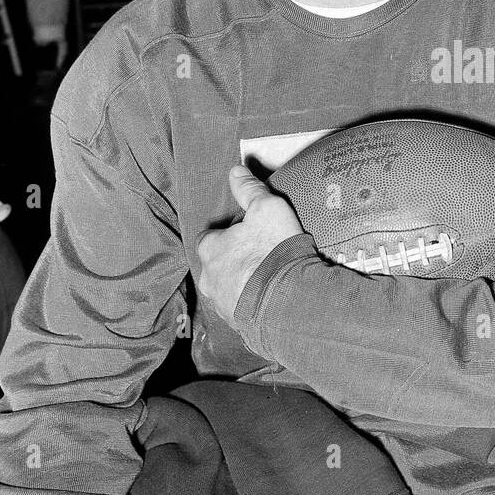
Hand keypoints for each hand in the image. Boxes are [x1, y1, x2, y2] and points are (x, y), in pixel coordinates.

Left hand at [196, 166, 303, 326]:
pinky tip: (270, 297)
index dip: (226, 235)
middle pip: (216, 266)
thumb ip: (249, 189)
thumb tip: (235, 170)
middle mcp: (208, 278)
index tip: (246, 234)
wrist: (286, 301)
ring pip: (227, 289)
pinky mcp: (236, 324)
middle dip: (233, 262)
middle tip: (259, 257)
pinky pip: (241, 309)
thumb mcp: (266, 208)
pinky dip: (251, 303)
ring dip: (242, 284)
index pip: (209, 238)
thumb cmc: (272, 250)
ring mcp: (221, 304)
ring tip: (268, 279)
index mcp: (210, 248)